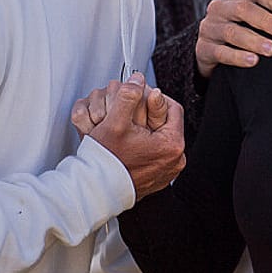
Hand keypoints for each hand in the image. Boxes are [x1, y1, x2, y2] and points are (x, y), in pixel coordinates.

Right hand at [71, 72, 185, 200]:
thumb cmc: (105, 162)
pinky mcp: (159, 178)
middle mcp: (175, 160)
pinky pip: (157, 153)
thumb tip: (138, 79)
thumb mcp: (115, 122)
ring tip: (130, 128)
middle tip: (132, 112)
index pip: (172, 108)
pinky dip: (146, 145)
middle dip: (150, 114)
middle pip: (167, 124)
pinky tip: (130, 144)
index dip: (155, 98)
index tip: (141, 96)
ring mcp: (168, 171)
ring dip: (147, 129)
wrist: (96, 193)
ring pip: (162, 138)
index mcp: (172, 145)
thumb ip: (129, 96)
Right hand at [195, 0, 271, 75]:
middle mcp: (221, 8)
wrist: (213, 51)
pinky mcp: (203, 49)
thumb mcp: (260, 15)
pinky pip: (220, 52)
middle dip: (265, 20)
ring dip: (254, 40)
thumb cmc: (245, 29)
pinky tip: (253, 61)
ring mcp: (210, 28)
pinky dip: (238, 57)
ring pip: (232, 31)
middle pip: (243, 8)